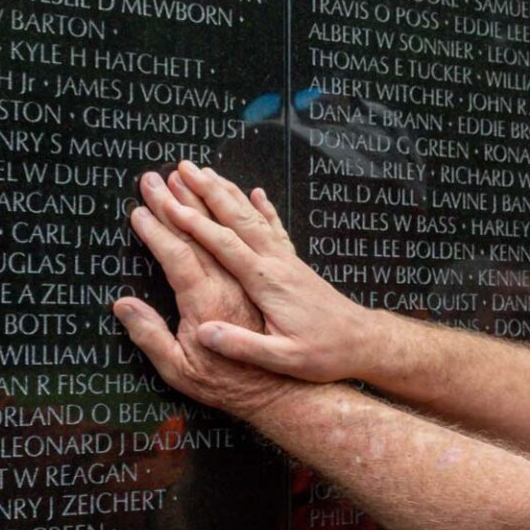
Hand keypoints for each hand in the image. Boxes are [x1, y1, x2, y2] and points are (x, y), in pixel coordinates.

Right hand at [138, 162, 378, 382]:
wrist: (364, 342)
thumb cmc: (325, 355)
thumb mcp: (284, 359)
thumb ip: (243, 345)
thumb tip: (203, 332)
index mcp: (267, 283)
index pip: (223, 245)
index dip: (192, 224)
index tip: (165, 204)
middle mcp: (276, 263)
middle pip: (235, 219)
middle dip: (204, 193)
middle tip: (177, 169)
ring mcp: (287, 260)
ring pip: (252, 217)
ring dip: (227, 192)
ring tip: (203, 171)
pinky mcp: (296, 264)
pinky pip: (276, 228)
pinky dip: (264, 208)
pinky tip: (256, 192)